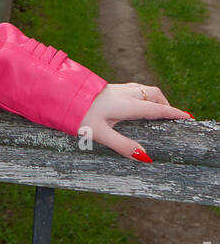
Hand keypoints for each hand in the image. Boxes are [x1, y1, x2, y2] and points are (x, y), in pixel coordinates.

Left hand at [78, 82, 192, 160]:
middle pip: (152, 94)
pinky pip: (132, 88)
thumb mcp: (100, 135)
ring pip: (142, 88)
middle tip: (172, 116)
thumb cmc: (77, 115)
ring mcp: (115, 88)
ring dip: (154, 97)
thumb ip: (123, 146)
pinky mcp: (107, 87)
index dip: (172, 113)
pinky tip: (135, 103)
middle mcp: (123, 93)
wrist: (58, 94)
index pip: (155, 108)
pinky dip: (142, 94)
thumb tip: (145, 156)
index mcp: (125, 104)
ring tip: (157, 110)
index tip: (186, 116)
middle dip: (165, 103)